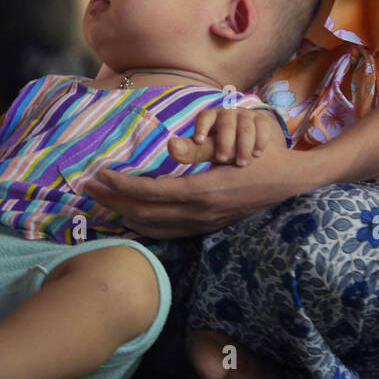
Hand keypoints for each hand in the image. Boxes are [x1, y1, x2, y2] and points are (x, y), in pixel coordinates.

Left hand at [83, 140, 321, 239]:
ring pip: (153, 226)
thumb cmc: (260, 158)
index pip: (150, 193)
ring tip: (104, 200)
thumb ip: (199, 150)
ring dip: (124, 213)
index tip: (100, 174)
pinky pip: (167, 231)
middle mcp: (199, 213)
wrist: (289, 182)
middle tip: (88, 187)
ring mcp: (203, 223)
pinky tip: (134, 215)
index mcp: (202, 192)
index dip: (121, 185)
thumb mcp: (231, 148)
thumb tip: (169, 147)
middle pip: (144, 212)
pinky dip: (145, 224)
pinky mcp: (206, 226)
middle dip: (113, 200)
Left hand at [167, 108, 285, 166]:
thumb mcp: (209, 150)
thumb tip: (170, 146)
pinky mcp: (263, 122)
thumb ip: (192, 150)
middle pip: (226, 122)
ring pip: (245, 126)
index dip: (202, 127)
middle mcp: (229, 113)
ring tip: (241, 163)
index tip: (199, 140)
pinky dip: (260, 140)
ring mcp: (247, 116)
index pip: (205, 116)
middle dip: (225, 141)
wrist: (254, 151)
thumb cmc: (224, 148)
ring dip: (243, 144)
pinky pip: (262, 127)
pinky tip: (257, 154)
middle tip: (222, 159)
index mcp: (212, 118)